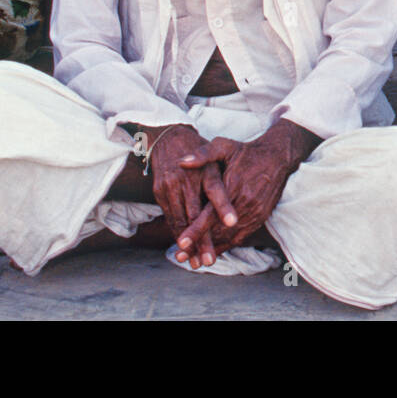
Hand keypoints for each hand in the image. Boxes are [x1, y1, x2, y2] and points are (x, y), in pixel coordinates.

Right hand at [145, 124, 229, 266]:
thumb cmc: (198, 147)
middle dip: (202, 240)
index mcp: (204, 170)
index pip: (216, 190)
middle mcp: (186, 180)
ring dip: (188, 243)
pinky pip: (169, 217)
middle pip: (195, 214)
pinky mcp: (159, 192)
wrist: (167, 136)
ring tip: (195, 261)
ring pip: (180, 220)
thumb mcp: (216, 149)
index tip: (233, 222)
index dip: (223, 206)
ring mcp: (170, 187)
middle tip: (209, 260)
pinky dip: (177, 232)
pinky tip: (184, 247)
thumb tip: (236, 187)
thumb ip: (230, 174)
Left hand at [175, 119, 318, 259]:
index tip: (180, 243)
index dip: (195, 230)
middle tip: (180, 257)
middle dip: (199, 246)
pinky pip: (241, 236)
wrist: (277, 157)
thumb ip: (202, 154)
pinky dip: (227, 245)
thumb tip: (181, 162)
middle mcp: (244, 204)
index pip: (210, 214)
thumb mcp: (224, 146)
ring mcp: (254, 213)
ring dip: (212, 249)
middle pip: (218, 231)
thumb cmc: (247, 152)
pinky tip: (214, 249)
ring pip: (230, 237)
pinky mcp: (260, 217)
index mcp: (232, 188)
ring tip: (193, 259)